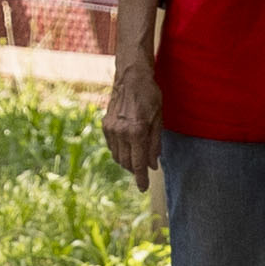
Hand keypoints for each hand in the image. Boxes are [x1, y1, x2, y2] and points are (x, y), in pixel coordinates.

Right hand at [104, 67, 160, 189]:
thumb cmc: (149, 95)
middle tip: (144, 171)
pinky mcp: (105, 124)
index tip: (143, 188)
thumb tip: (152, 164)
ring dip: (127, 161)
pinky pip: (111, 146)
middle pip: (126, 162)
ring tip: (137, 158)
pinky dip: (120, 151)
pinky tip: (128, 146)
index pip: (138, 163)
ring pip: (117, 156)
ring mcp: (110, 128)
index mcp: (136, 131)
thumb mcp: (158, 119)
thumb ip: (155, 144)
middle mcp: (121, 132)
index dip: (141, 178)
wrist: (131, 76)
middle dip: (135, 170)